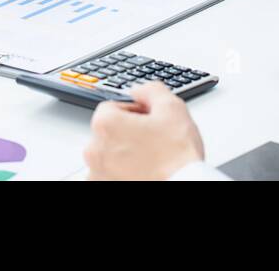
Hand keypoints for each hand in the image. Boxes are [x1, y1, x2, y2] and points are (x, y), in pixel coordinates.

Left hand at [85, 83, 205, 180]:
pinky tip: (144, 172)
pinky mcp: (104, 187)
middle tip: (153, 139)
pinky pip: (109, 174)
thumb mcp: (172, 108)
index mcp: (106, 124)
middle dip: (128, 132)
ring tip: (151, 159)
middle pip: (108, 131)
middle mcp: (95, 150)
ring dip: (124, 153)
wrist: (183, 186)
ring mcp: (97, 173)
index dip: (134, 111)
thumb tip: (140, 90)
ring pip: (109, 154)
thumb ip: (151, 90)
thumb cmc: (177, 158)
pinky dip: (121, 172)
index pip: (112, 106)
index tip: (149, 120)